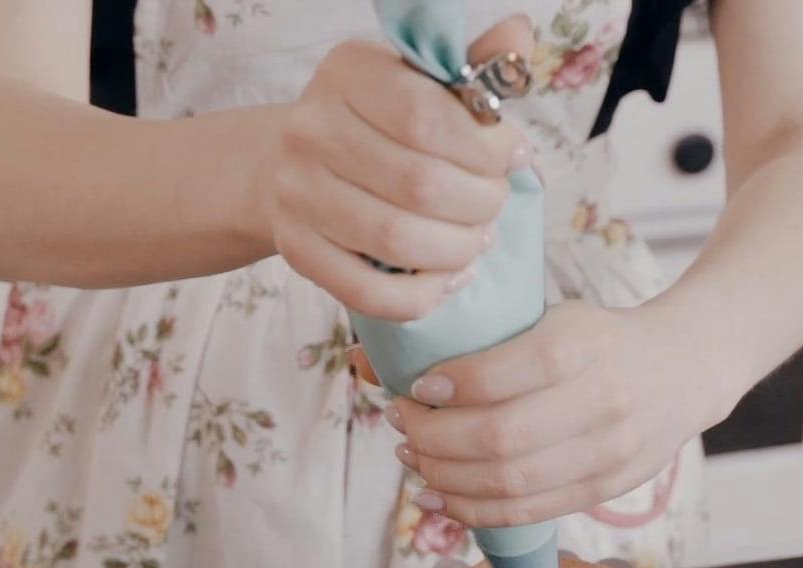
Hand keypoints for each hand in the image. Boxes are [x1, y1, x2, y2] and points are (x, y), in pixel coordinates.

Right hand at [261, 18, 534, 321]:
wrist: (283, 165)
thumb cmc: (372, 123)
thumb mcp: (416, 80)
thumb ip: (471, 65)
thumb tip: (519, 36)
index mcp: (347, 72)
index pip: (428, 116)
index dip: (486, 147)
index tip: (514, 156)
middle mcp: (311, 129)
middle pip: (419, 184)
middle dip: (480, 202)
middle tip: (495, 202)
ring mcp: (297, 194)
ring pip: (397, 241)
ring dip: (457, 249)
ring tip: (476, 239)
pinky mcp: (296, 250)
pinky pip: (369, 293)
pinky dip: (422, 295)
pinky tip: (449, 277)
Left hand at [371, 302, 721, 527]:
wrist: (685, 369)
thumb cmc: (598, 340)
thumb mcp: (550, 320)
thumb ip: (475, 342)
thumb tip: (366, 357)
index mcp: (582, 345)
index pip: (506, 373)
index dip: (451, 387)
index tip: (415, 386)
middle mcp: (600, 400)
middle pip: (500, 438)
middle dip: (434, 439)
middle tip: (402, 425)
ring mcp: (608, 452)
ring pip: (510, 483)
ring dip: (446, 478)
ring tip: (414, 461)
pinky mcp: (606, 489)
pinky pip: (529, 513)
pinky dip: (473, 511)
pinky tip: (439, 497)